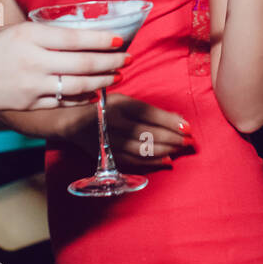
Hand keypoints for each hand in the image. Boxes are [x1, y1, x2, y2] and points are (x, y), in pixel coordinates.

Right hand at [0, 22, 127, 111]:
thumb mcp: (9, 31)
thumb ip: (38, 34)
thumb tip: (70, 34)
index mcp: (27, 37)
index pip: (74, 38)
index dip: (100, 40)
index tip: (118, 39)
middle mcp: (33, 62)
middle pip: (82, 63)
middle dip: (110, 61)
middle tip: (127, 58)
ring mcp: (32, 87)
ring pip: (78, 85)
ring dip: (102, 81)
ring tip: (116, 76)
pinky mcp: (30, 105)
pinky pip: (64, 102)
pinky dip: (82, 98)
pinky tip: (94, 93)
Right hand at [74, 94, 193, 168]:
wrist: (73, 123)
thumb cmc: (106, 109)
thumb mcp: (126, 102)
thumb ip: (151, 111)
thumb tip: (179, 120)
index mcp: (119, 104)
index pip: (149, 114)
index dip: (170, 122)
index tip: (188, 128)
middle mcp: (112, 122)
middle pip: (148, 133)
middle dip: (172, 138)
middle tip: (189, 141)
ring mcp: (108, 141)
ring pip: (142, 149)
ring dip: (165, 150)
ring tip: (180, 149)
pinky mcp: (106, 156)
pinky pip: (134, 161)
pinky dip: (152, 162)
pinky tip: (166, 160)